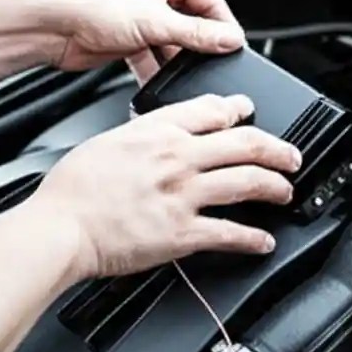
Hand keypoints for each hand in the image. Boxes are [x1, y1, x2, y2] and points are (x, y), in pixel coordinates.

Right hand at [30, 94, 301, 279]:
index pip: (212, 110)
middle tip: (292, 157)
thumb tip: (159, 131)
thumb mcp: (107, 141)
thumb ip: (141, 133)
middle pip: (245, 143)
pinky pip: (231, 233)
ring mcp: (184, 195)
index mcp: (157, 132)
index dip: (239, 110)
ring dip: (276, 187)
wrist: (60, 228)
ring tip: (285, 192)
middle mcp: (177, 159)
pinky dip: (254, 239)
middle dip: (278, 149)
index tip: (249, 112)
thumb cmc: (72, 191)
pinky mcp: (183, 233)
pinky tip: (264, 241)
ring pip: (248, 182)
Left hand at [31, 0, 245, 81]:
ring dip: (174, 60)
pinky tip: (160, 81)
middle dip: (196, 46)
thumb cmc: (89, 2)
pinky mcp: (126, 38)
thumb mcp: (156, 21)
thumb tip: (229, 39)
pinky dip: (156, 70)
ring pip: (171, 42)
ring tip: (181, 74)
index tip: (233, 47)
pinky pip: (152, 56)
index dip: (222, 25)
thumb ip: (197, 34)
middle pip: (191, 22)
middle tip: (209, 64)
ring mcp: (140, 14)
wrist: (49, 24)